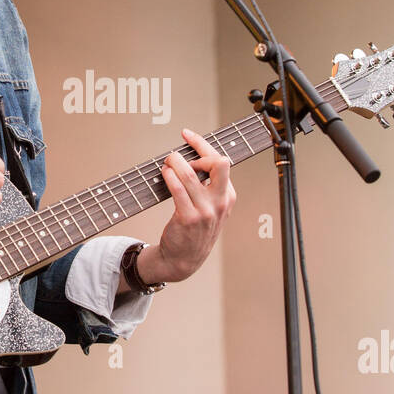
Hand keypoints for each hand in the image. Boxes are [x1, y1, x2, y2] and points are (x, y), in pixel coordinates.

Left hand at [139, 128, 235, 284]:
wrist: (184, 259)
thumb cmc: (195, 229)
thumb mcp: (211, 207)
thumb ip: (207, 184)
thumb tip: (190, 155)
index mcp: (228, 195)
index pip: (221, 160)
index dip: (202, 144)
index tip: (187, 135)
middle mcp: (221, 202)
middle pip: (219, 163)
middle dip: (198, 151)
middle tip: (180, 154)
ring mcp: (206, 211)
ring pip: (191, 174)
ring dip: (175, 163)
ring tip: (166, 163)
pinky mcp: (189, 218)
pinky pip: (178, 190)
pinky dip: (169, 177)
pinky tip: (164, 174)